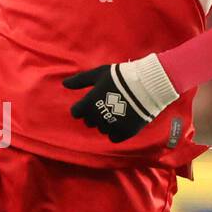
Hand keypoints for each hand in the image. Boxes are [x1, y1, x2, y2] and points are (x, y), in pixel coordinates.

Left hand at [62, 54, 177, 142]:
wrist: (147, 84)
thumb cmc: (120, 77)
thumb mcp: (98, 74)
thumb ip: (80, 80)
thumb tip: (64, 84)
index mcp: (88, 104)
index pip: (76, 113)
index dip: (83, 107)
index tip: (93, 100)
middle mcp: (97, 118)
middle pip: (89, 122)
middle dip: (95, 114)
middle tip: (108, 103)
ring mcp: (111, 126)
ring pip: (102, 129)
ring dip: (106, 122)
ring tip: (118, 109)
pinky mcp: (124, 133)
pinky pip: (113, 137)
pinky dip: (116, 131)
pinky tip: (123, 119)